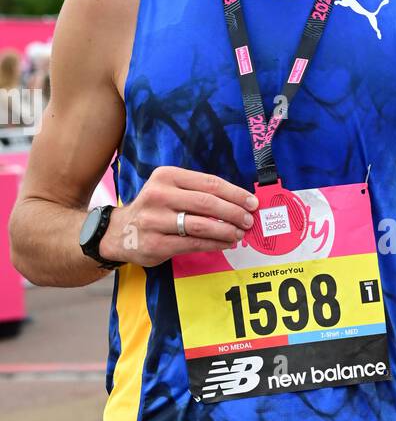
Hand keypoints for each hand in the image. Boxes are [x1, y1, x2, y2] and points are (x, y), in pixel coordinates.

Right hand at [100, 166, 257, 267]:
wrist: (118, 232)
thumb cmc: (154, 209)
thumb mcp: (169, 189)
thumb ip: (198, 192)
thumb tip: (238, 201)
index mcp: (166, 176)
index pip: (209, 183)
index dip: (235, 193)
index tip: (252, 202)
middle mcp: (159, 195)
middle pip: (207, 203)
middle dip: (234, 212)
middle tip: (248, 220)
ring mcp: (155, 220)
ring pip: (202, 225)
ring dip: (226, 230)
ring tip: (239, 233)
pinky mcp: (156, 244)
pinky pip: (194, 244)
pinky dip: (214, 244)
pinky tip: (225, 243)